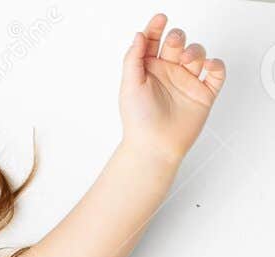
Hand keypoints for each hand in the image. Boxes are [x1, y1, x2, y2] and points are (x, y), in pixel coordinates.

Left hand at [118, 14, 224, 166]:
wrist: (154, 147)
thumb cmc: (139, 122)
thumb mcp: (129, 86)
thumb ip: (133, 58)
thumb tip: (139, 35)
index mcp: (150, 71)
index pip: (154, 42)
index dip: (156, 28)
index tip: (159, 19)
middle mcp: (169, 73)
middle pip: (178, 43)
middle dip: (177, 38)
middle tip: (173, 44)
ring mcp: (187, 82)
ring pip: (198, 53)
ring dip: (195, 51)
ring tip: (187, 61)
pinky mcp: (203, 93)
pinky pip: (216, 72)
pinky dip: (216, 64)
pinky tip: (207, 66)